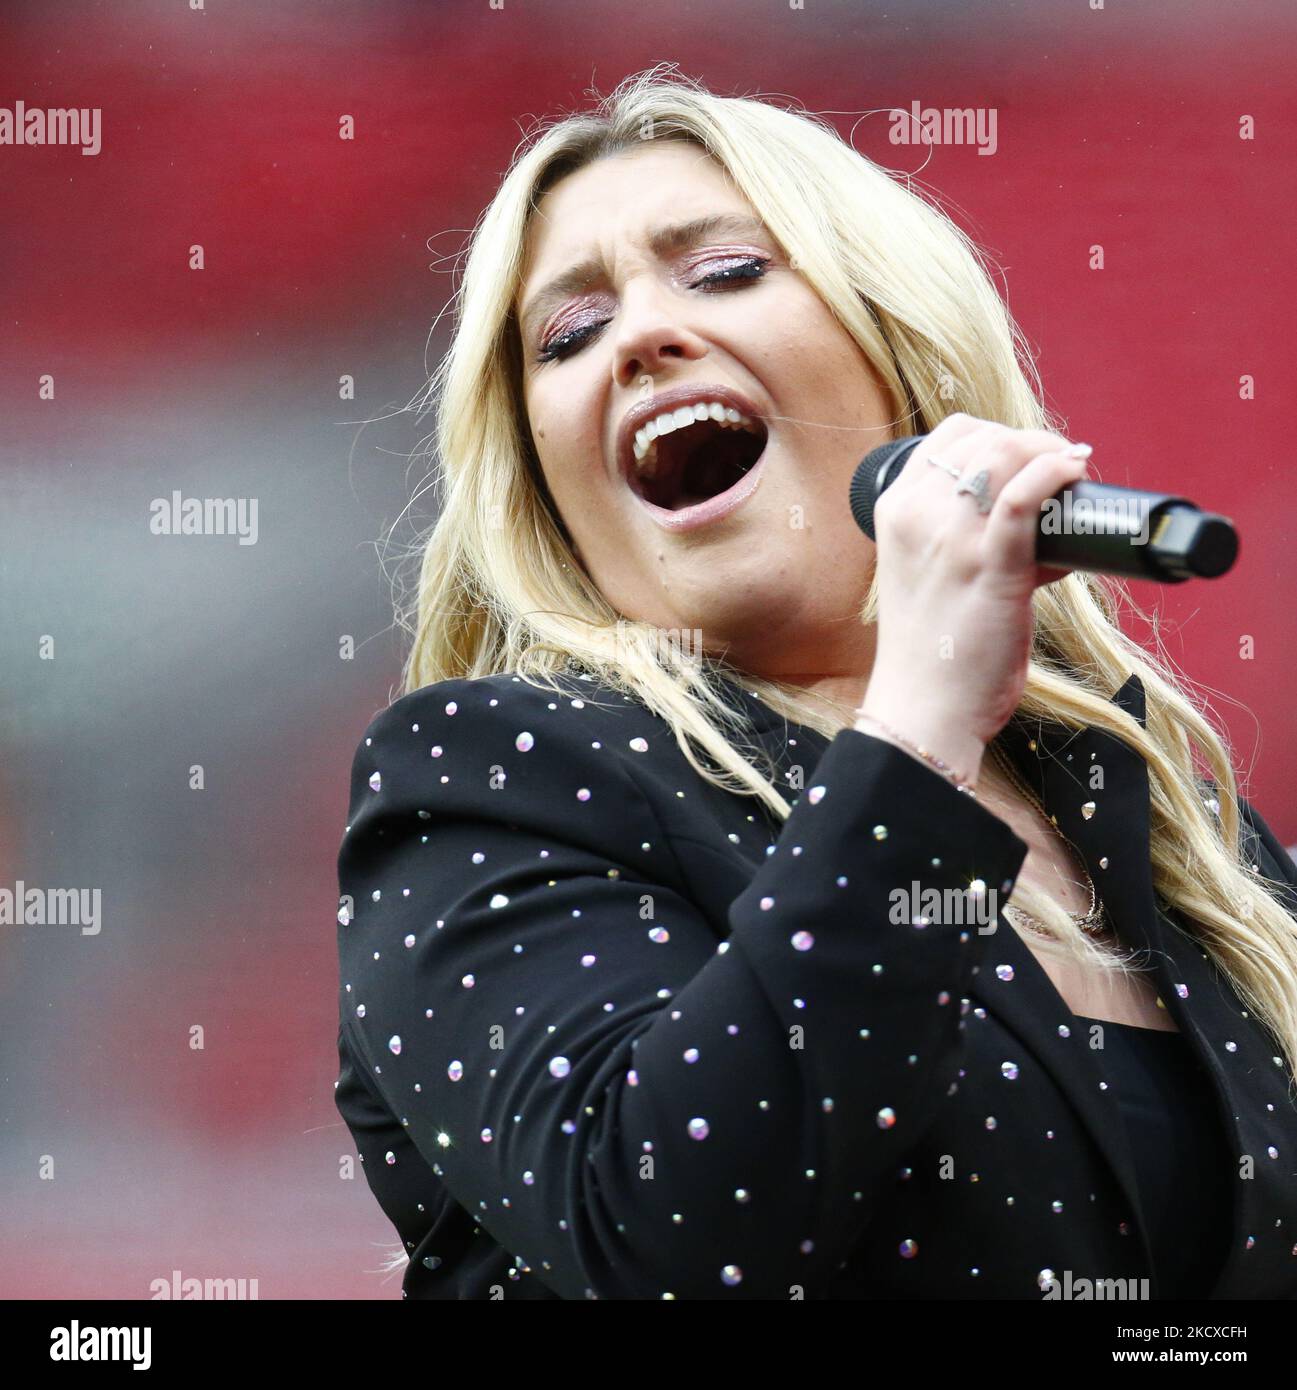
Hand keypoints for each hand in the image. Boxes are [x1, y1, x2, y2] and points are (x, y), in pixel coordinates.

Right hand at [856, 414, 1090, 777]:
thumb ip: (962, 539)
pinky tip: (1075, 476)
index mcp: (894, 512)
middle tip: (1063, 465)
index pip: (950, 437)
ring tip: (1075, 472)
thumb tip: (1040, 519)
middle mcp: (916, 516)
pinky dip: (1055, 473)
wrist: (923, 706)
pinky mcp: (988, 565)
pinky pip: (1024, 496)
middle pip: (983, 439)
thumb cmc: (932, 650)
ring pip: (1004, 455)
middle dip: (1033, 441)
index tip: (1028, 455)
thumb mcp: (925, 575)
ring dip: (1051, 452)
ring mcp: (951, 538)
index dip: (999, 434)